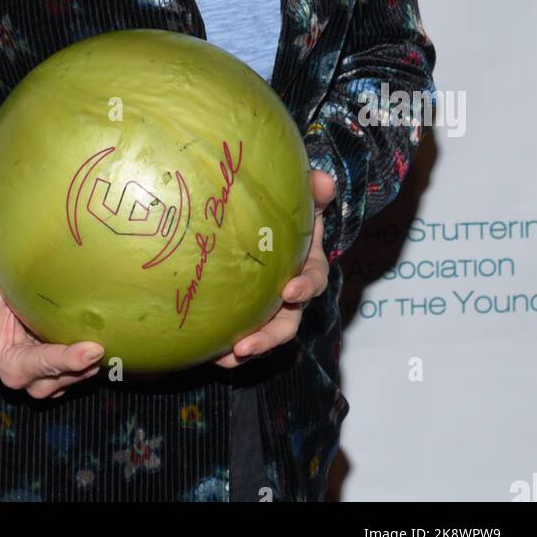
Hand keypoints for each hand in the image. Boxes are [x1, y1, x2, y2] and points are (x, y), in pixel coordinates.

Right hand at [0, 268, 103, 400]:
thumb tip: (20, 279)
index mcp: (10, 362)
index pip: (42, 364)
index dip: (68, 359)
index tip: (93, 350)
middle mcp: (27, 377)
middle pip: (62, 378)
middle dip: (84, 365)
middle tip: (105, 345)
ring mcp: (43, 378)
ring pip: (73, 380)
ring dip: (91, 366)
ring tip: (109, 344)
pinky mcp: (57, 372)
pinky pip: (78, 374)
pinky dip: (90, 362)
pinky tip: (103, 343)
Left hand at [212, 169, 335, 368]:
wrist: (267, 224)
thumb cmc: (289, 214)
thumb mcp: (303, 202)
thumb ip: (313, 192)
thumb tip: (323, 180)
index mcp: (308, 266)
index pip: (313, 280)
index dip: (305, 288)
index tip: (289, 292)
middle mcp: (292, 294)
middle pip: (288, 323)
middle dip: (269, 337)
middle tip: (247, 345)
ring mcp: (271, 308)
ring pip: (266, 335)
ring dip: (250, 348)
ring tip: (228, 356)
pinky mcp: (250, 315)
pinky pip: (244, 336)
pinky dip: (231, 349)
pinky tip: (213, 355)